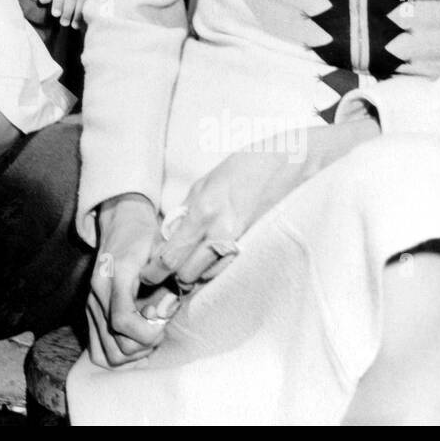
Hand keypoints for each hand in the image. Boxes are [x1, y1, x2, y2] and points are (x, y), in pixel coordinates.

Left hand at [38, 0, 94, 28]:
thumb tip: (41, 1)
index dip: (58, 2)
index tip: (55, 14)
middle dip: (67, 11)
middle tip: (63, 23)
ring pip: (83, 0)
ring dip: (78, 13)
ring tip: (74, 25)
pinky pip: (93, 0)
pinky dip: (89, 10)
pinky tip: (86, 19)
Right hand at [87, 193, 171, 368]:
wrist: (120, 221)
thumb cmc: (144, 236)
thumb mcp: (161, 248)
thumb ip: (167, 277)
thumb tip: (167, 309)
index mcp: (115, 276)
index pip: (122, 321)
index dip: (148, 332)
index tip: (163, 321)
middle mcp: (97, 293)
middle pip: (117, 346)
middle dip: (145, 344)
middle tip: (159, 326)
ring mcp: (91, 305)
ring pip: (108, 355)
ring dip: (134, 353)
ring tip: (149, 334)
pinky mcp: (90, 313)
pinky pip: (98, 351)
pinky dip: (118, 354)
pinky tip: (135, 339)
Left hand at [143, 118, 379, 288]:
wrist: (292, 162)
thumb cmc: (246, 167)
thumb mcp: (206, 183)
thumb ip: (186, 211)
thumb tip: (170, 236)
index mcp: (203, 211)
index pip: (170, 255)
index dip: (154, 271)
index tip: (147, 276)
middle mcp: (221, 232)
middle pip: (187, 274)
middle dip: (175, 276)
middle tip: (168, 274)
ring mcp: (243, 244)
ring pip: (210, 278)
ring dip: (199, 275)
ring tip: (197, 264)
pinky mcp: (259, 250)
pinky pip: (231, 272)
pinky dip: (221, 271)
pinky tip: (219, 261)